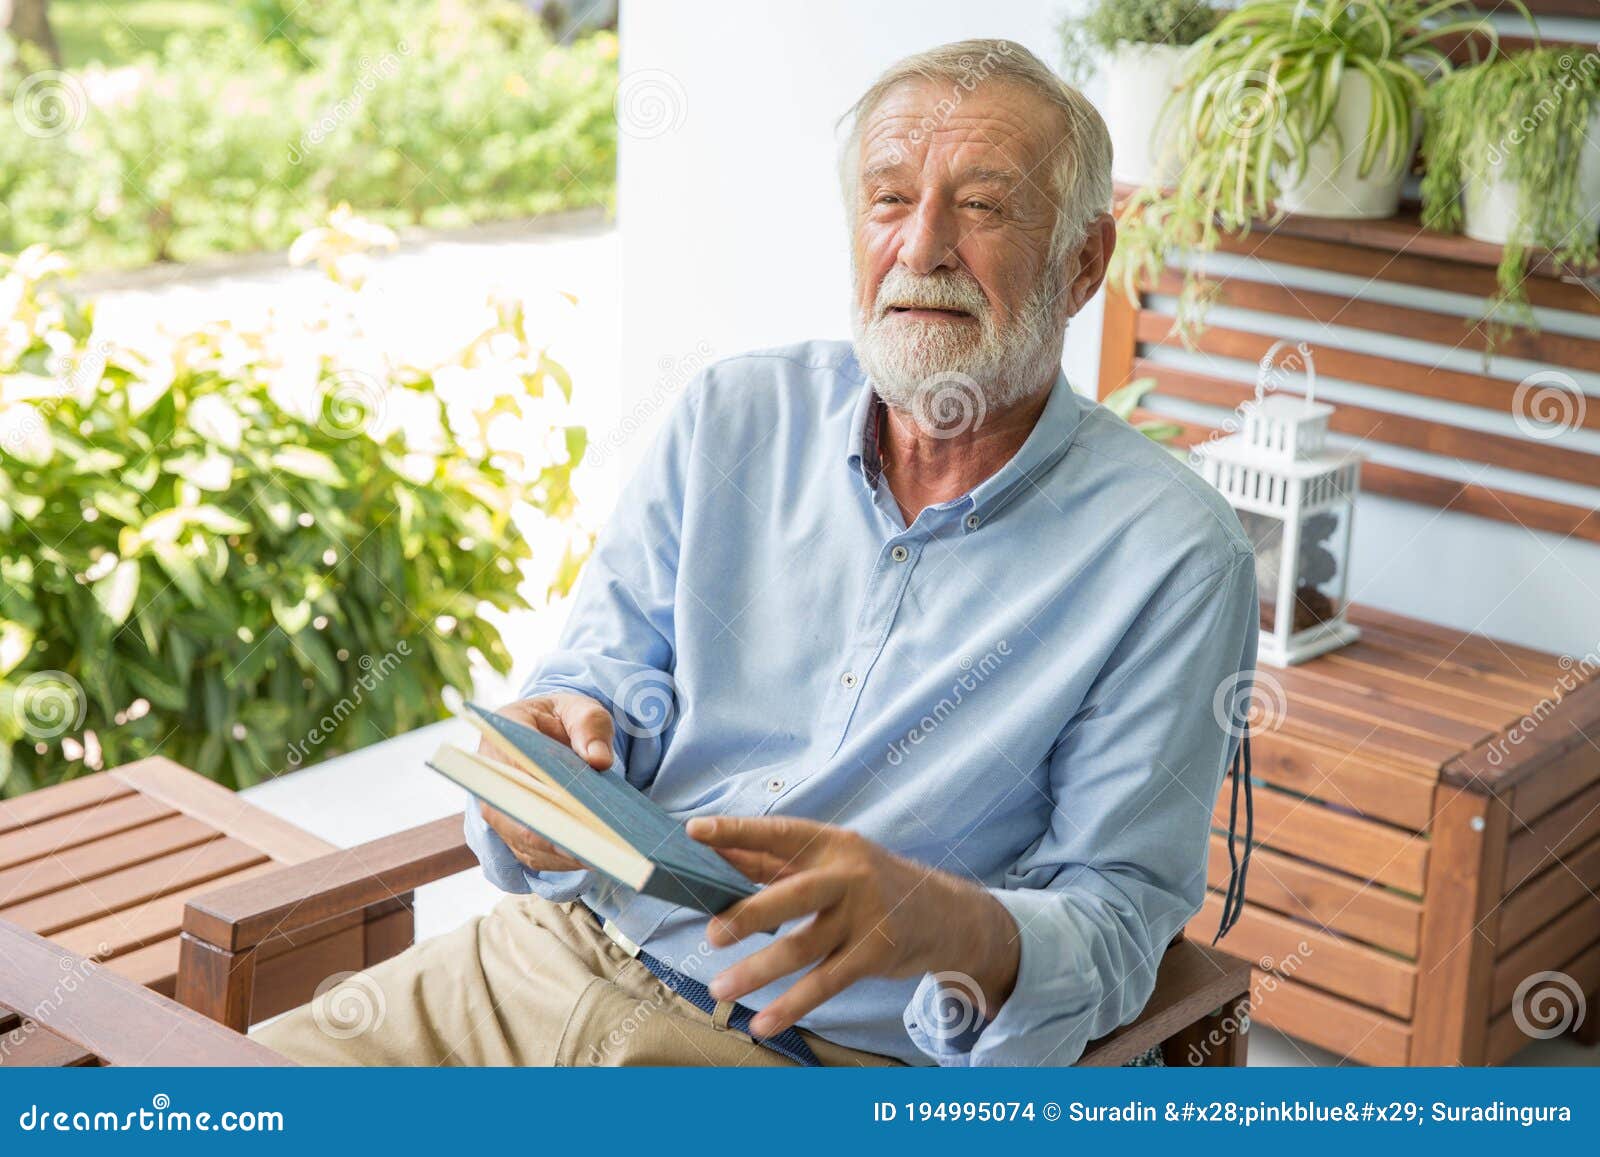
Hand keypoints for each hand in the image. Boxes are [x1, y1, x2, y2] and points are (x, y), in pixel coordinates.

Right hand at [478, 692, 613, 873]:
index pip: (512, 763)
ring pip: (525, 841)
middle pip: (516, 812)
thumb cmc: (564, 720)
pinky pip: (535, 856)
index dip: (538, 786)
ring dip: (563, 851)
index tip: (571, 803)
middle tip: (597, 842)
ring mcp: (498, 810)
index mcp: (500, 735)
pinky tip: (595, 859)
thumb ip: (590, 727)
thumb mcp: (582, 710)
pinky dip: (564, 860)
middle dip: (556, 830)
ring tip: (605, 854)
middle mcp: (490, 777)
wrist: (551, 735)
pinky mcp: (512, 834)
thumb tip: (599, 760)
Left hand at [687, 816, 1020, 1037]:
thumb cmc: (869, 883)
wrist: (945, 914)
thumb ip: (773, 861)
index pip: (778, 834)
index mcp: (831, 843)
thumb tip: (713, 855)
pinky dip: (790, 1006)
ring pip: (803, 948)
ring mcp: (865, 917)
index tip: (695, 831)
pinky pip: (824, 984)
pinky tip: (761, 1024)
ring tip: (719, 989)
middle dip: (750, 915)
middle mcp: (849, 876)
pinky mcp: (875, 955)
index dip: (736, 831)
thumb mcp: (830, 862)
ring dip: (758, 972)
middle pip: (793, 895)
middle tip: (711, 934)